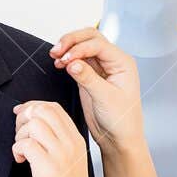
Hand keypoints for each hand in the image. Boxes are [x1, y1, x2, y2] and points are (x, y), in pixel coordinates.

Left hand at [12, 100, 97, 176]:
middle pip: (43, 110)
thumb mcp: (70, 163)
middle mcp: (70, 144)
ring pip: (34, 124)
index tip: (21, 114)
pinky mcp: (47, 168)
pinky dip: (17, 150)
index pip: (54, 108)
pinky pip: (26, 144)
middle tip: (19, 134)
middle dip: (24, 117)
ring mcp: (60, 155)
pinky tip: (20, 161)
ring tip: (21, 151)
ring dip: (20, 135)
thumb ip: (58, 144)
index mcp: (76, 140)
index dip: (33, 106)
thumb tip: (36, 127)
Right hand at [49, 27, 144, 150]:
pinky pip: (77, 60)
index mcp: (122, 63)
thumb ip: (88, 78)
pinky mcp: (90, 76)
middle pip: (90, 38)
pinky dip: (66, 60)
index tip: (65, 59)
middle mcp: (113, 62)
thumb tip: (72, 63)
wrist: (118, 137)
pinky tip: (58, 63)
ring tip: (54, 56)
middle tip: (56, 51)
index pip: (98, 44)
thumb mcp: (105, 98)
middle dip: (72, 41)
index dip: (79, 48)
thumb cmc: (121, 120)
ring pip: (82, 47)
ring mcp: (101, 68)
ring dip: (67, 48)